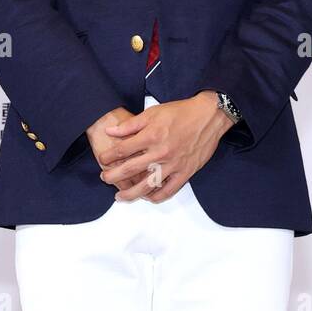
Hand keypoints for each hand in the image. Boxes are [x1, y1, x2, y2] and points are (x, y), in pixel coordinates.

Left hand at [96, 90, 232, 202]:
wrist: (208, 116)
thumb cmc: (181, 113)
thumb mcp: (152, 113)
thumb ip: (130, 125)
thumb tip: (111, 131)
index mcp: (151, 136)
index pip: (123, 150)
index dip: (109, 157)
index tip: (103, 160)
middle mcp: (160, 153)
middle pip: (130, 170)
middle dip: (113, 176)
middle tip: (105, 179)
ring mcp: (173, 165)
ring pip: (147, 185)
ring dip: (131, 193)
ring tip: (120, 196)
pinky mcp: (185, 172)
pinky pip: (169, 190)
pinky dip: (156, 197)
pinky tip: (147, 197)